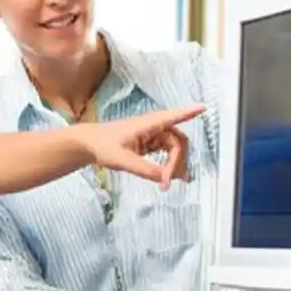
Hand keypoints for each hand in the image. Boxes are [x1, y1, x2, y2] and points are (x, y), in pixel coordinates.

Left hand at [75, 106, 205, 189]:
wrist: (88, 145)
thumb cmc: (102, 146)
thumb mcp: (123, 160)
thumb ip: (145, 170)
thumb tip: (166, 179)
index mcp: (147, 125)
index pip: (172, 117)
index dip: (188, 113)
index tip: (203, 108)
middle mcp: (153, 127)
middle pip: (177, 142)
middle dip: (178, 161)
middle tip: (169, 181)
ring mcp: (152, 135)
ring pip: (173, 149)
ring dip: (175, 165)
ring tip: (171, 182)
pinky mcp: (149, 143)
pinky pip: (166, 153)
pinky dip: (169, 165)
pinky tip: (171, 178)